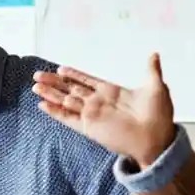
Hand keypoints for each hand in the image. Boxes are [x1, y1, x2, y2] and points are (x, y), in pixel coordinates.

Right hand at [32, 53, 176, 166]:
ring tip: (35, 86)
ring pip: (65, 101)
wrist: (157, 139)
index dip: (73, 75)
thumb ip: (151, 71)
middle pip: (71, 89)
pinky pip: (68, 118)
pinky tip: (43, 105)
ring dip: (51, 94)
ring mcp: (92, 114)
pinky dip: (55, 112)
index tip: (60, 69)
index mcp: (111, 92)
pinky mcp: (89, 127)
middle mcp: (98, 102)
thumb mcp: (156, 88)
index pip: (87, 80)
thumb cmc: (158, 116)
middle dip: (54, 83)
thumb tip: (154, 55)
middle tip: (37, 75)